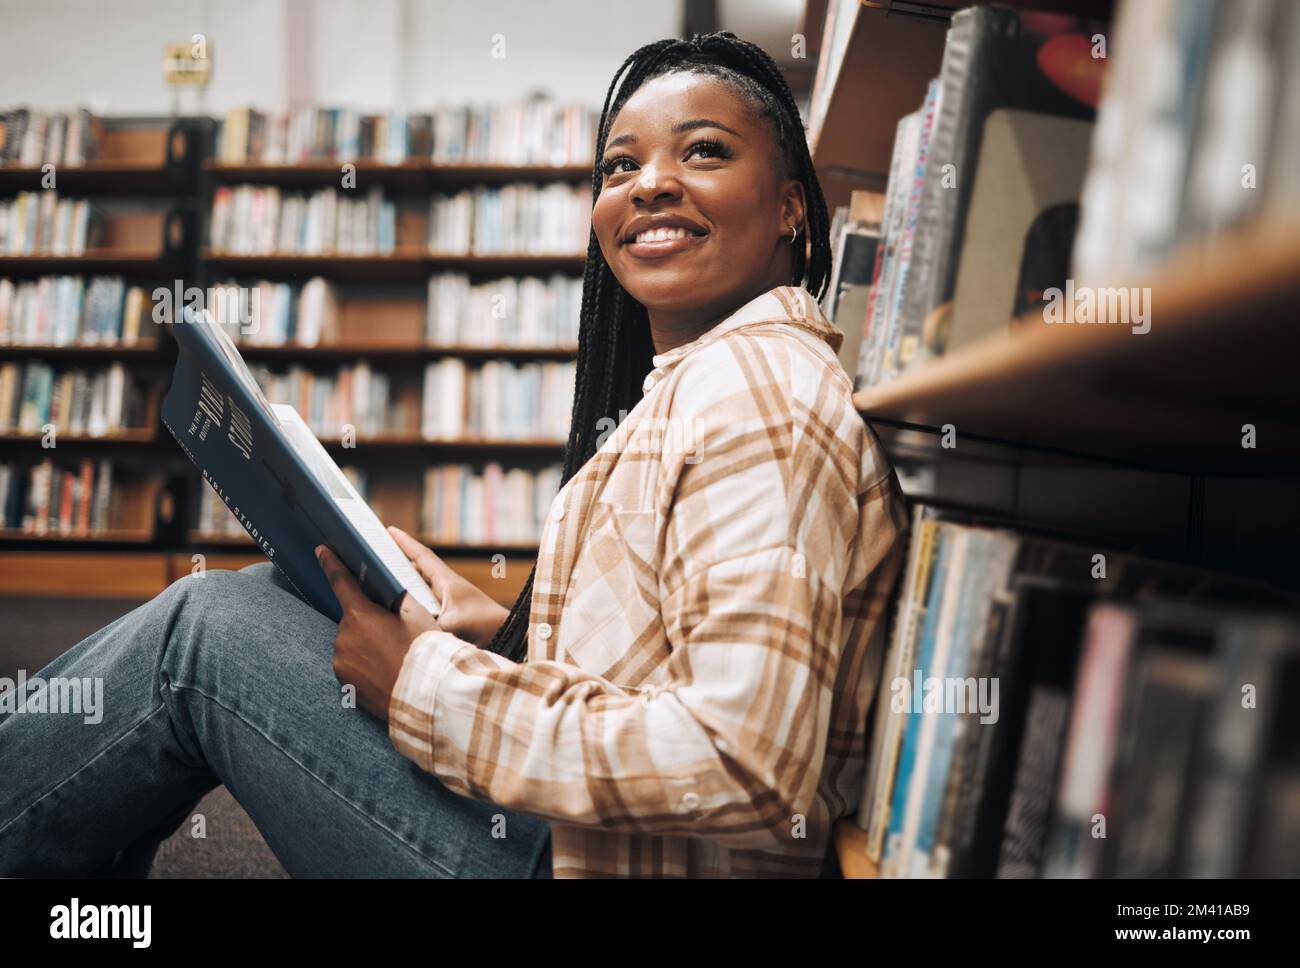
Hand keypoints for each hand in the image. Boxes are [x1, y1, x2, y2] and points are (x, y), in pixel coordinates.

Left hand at [317, 544, 441, 722]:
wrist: (426, 696)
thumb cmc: (425, 651)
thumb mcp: (416, 614)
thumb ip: (394, 596)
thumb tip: (381, 587)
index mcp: (360, 615)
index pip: (340, 581)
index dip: (331, 563)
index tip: (321, 550)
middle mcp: (344, 637)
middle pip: (352, 618)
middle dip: (368, 621)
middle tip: (394, 634)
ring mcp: (341, 661)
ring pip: (351, 643)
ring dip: (366, 644)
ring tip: (393, 657)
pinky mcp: (343, 683)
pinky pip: (351, 664)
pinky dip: (364, 664)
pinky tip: (385, 671)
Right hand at [387, 525, 509, 647]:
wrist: (511, 637)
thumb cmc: (486, 626)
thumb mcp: (451, 625)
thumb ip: (426, 626)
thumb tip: (404, 629)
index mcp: (447, 582)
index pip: (422, 556)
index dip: (404, 543)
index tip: (389, 529)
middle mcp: (447, 588)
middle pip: (418, 570)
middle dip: (397, 561)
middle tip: (375, 555)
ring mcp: (450, 602)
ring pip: (420, 588)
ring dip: (403, 583)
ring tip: (379, 582)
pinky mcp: (452, 616)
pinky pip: (425, 605)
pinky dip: (412, 603)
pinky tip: (399, 612)